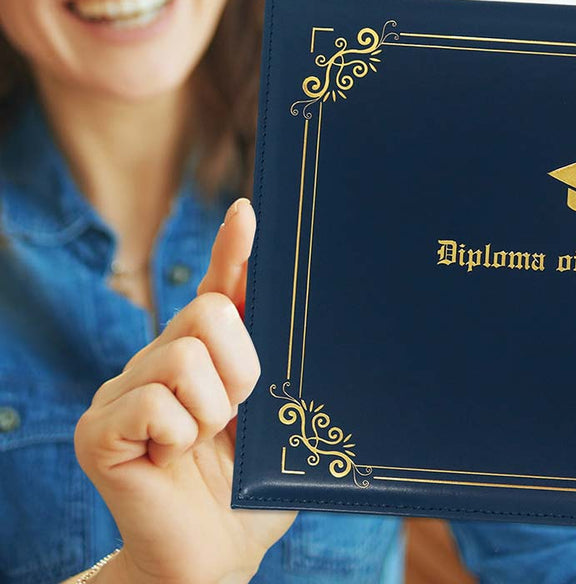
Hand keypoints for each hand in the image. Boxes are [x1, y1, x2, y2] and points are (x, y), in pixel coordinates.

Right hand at [74, 198, 295, 583]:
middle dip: (240, 367)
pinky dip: (179, 434)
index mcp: (202, 355)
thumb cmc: (249, 492)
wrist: (216, 561)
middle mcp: (156, 361)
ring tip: (204, 444)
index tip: (251, 211)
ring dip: (213, 409)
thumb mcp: (275, 419)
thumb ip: (274, 363)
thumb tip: (291, 301)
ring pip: (183, 355)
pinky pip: (154, 401)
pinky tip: (171, 459)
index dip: (234, 249)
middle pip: (207, 311)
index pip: (219, 288)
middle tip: (236, 415)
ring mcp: (121, 393)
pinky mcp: (98, 431)